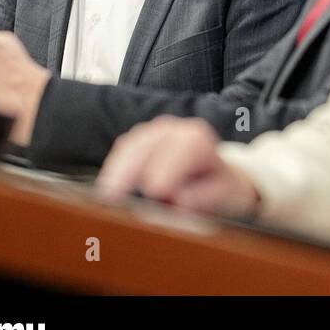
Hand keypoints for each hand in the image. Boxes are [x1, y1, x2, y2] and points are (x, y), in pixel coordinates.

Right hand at [97, 116, 260, 218]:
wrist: (216, 176)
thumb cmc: (220, 187)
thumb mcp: (224, 194)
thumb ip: (204, 196)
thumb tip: (180, 199)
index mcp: (199, 140)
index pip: (185, 147)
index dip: (168, 167)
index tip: (155, 190)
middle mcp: (175, 130)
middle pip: (150, 143)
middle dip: (131, 169)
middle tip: (115, 196)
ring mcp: (152, 132)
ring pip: (131, 146)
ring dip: (117, 170)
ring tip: (106, 197)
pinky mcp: (136, 142)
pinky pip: (122, 152)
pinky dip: (113, 170)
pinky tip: (107, 189)